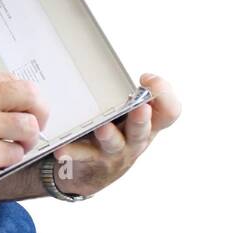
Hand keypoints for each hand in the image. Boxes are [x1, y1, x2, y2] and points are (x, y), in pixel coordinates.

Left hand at [52, 72, 180, 197]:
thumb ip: (128, 92)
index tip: (146, 79)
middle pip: (143, 130)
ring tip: (102, 128)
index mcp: (149, 124)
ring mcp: (113, 152)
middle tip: (141, 108)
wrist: (94, 171)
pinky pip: (81, 156)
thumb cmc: (115, 132)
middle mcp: (135, 139)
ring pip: (114, 143)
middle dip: (141, 119)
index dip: (163, 95)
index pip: (169, 111)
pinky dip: (71, 152)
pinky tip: (62, 148)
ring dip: (109, 135)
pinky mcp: (90, 160)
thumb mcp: (129, 114)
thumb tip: (107, 61)